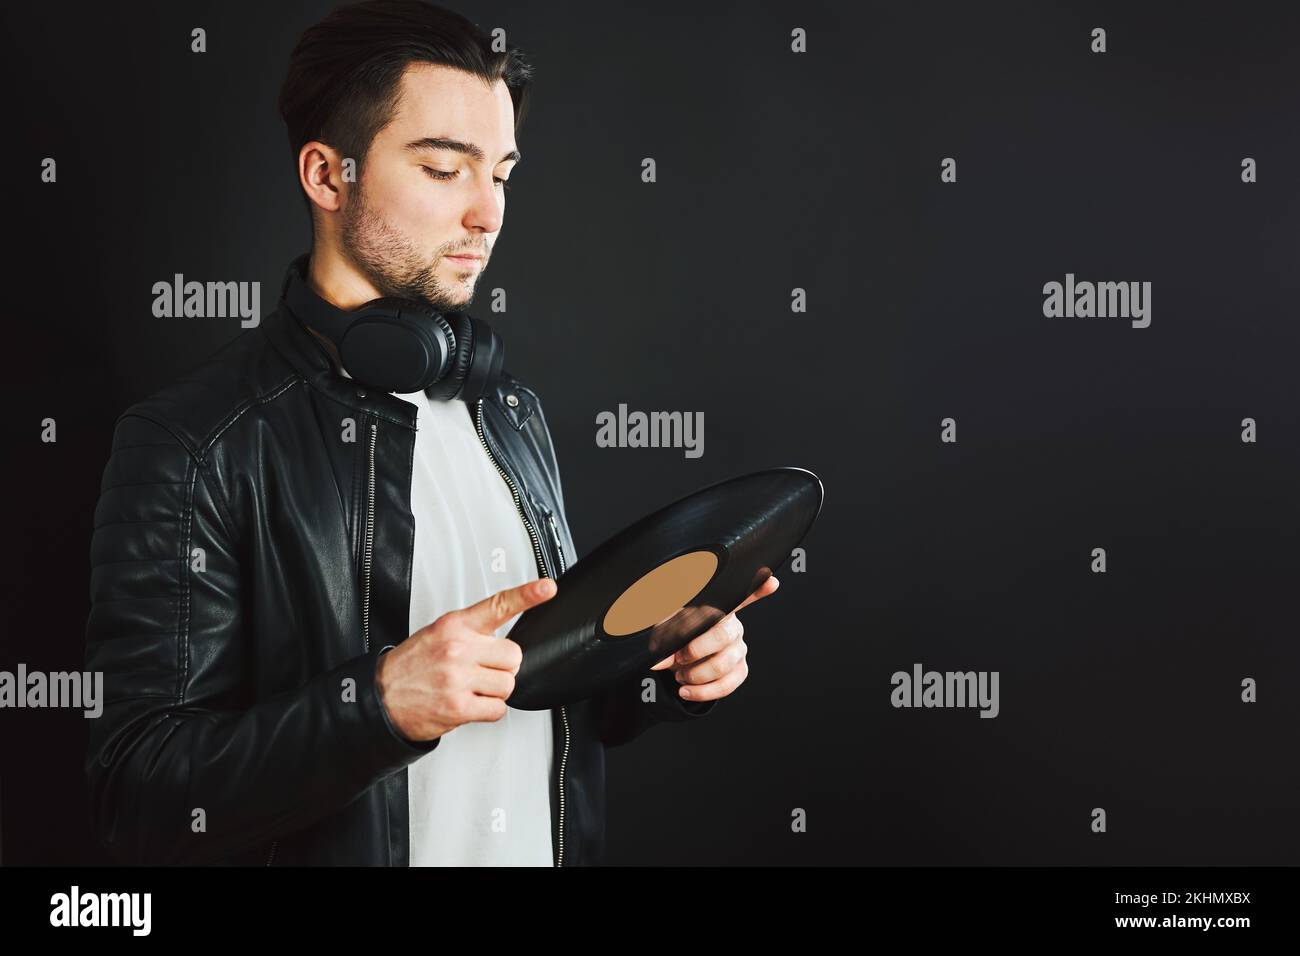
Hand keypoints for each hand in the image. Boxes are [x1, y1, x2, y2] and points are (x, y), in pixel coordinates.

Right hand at [376, 577, 557, 742]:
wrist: (381, 697)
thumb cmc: (412, 665)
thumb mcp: (438, 633)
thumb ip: (472, 631)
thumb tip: (504, 639)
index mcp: (455, 625)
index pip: (498, 605)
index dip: (526, 595)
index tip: (546, 588)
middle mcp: (458, 648)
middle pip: (514, 656)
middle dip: (503, 667)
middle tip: (482, 670)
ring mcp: (459, 678)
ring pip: (508, 684)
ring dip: (495, 691)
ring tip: (471, 687)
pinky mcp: (459, 706)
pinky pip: (498, 709)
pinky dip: (488, 710)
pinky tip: (469, 703)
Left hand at [648, 575, 779, 702]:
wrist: (679, 658)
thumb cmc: (675, 634)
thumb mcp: (664, 625)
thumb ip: (662, 636)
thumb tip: (660, 660)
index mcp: (716, 607)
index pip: (738, 596)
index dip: (757, 589)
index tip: (770, 581)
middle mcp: (732, 626)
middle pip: (721, 636)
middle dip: (694, 651)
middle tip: (677, 658)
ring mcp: (739, 649)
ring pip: (722, 665)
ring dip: (694, 675)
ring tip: (679, 674)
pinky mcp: (739, 670)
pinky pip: (727, 685)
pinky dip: (703, 692)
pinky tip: (687, 690)